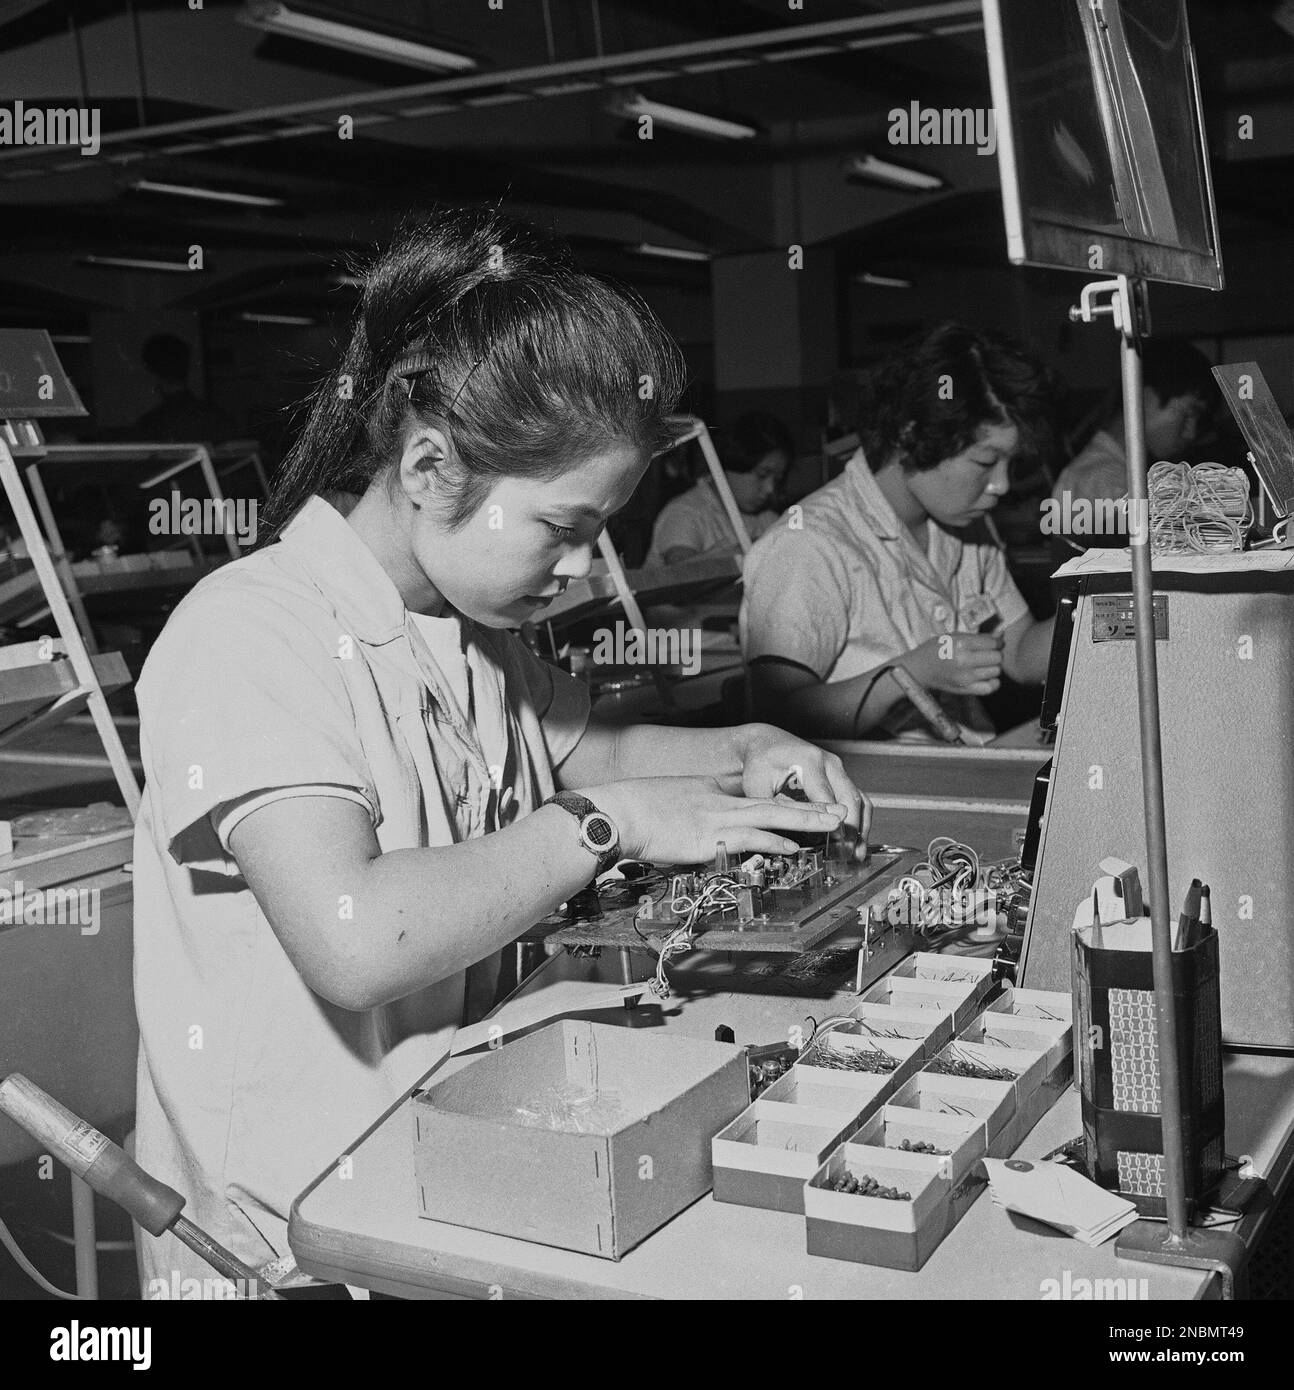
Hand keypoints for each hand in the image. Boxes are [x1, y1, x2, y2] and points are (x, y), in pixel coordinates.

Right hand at [580, 775, 849, 865]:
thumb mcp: (670, 800)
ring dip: (805, 820)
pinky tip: (793, 847)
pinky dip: (774, 842)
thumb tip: (699, 824)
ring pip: (771, 816)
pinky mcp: (708, 839)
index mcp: (710, 794)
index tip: (811, 807)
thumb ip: (690, 808)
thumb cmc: (635, 810)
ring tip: (833, 823)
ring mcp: (716, 820)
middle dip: (810, 808)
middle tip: (840, 810)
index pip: (757, 798)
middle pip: (774, 803)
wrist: (618, 812)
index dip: (786, 803)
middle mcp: (720, 803)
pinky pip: (749, 839)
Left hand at [717, 724, 873, 861]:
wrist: (766, 743)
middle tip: (848, 855)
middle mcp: (828, 763)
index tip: (838, 844)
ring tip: (857, 854)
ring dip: (861, 827)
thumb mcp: (758, 785)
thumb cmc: (760, 762)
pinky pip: (858, 798)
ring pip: (860, 799)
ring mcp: (837, 769)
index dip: (834, 822)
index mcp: (808, 762)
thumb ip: (773, 809)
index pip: (827, 797)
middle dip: (852, 829)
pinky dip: (860, 820)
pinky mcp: (839, 776)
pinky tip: (856, 841)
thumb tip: (786, 838)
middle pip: (850, 798)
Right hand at [902, 632, 1003, 696]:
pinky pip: (990, 687)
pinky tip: (986, 677)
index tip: (995, 643)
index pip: (992, 643)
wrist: (919, 669)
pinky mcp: (965, 689)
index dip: (997, 642)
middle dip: (995, 654)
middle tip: (988, 654)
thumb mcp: (954, 636)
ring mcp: (965, 677)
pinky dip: (992, 682)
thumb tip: (1001, 636)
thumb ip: (977, 637)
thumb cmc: (935, 649)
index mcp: (960, 644)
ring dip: (993, 667)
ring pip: (996, 671)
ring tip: (983, 665)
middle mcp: (964, 660)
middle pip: (997, 657)